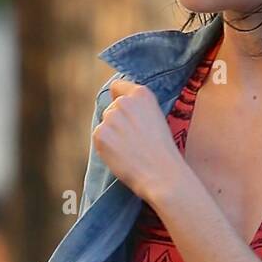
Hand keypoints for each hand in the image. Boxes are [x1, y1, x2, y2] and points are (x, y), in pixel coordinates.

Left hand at [92, 79, 187, 204]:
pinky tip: (121, 156)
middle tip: (133, 141)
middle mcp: (124, 102)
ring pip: (105, 124)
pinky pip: (98, 137)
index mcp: (142, 95)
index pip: (118, 86)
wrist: (162, 174)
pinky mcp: (100, 133)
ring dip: (112, 135)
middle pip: (111, 108)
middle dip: (118, 122)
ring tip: (130, 150)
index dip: (119, 98)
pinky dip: (106, 147)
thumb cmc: (163, 151)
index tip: (124, 112)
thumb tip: (119, 108)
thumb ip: (139, 109)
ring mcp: (110, 117)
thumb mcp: (157, 119)